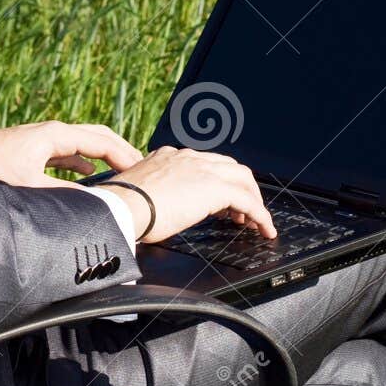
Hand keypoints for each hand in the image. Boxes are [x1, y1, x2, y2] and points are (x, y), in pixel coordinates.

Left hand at [0, 120, 141, 187]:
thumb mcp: (29, 189)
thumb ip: (64, 197)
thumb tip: (95, 208)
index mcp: (54, 135)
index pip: (101, 140)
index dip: (125, 155)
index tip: (145, 172)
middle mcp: (49, 133)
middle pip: (95, 136)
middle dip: (119, 152)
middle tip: (142, 170)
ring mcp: (38, 141)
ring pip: (80, 144)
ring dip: (101, 157)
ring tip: (120, 174)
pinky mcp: (28, 152)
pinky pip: (65, 153)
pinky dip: (82, 162)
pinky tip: (86, 174)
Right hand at [95, 146, 276, 244]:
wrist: (122, 207)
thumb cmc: (122, 207)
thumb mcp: (139, 193)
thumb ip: (153, 193)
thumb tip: (152, 211)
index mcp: (168, 156)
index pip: (204, 164)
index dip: (217, 182)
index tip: (220, 203)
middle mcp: (187, 157)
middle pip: (228, 166)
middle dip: (239, 188)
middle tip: (240, 214)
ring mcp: (202, 169)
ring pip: (242, 178)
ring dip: (252, 200)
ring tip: (254, 222)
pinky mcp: (215, 187)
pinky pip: (248, 201)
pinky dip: (260, 215)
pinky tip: (264, 229)